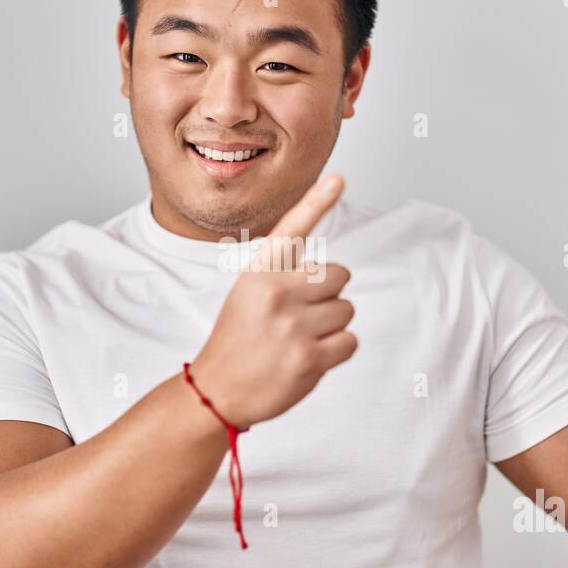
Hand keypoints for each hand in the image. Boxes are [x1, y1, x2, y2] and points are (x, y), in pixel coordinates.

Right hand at [189, 173, 357, 428]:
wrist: (218, 390)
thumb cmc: (238, 340)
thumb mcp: (247, 294)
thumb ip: (284, 277)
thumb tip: (332, 273)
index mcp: (259, 273)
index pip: (292, 230)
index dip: (317, 201)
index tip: (338, 177)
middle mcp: (276, 293)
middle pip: (338, 275)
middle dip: (328, 295)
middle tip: (298, 317)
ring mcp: (294, 326)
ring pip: (347, 309)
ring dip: (332, 325)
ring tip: (299, 339)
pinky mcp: (310, 357)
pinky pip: (350, 341)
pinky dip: (337, 351)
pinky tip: (309, 358)